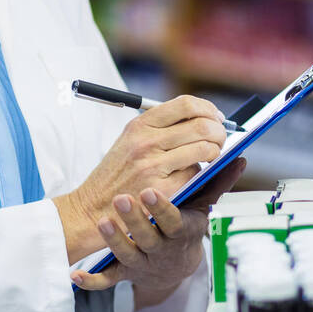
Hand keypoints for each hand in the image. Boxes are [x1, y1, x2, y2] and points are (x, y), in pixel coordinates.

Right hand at [54, 95, 228, 262]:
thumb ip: (160, 127)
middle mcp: (146, 141)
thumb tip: (202, 117)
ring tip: (211, 156)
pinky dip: (198, 174)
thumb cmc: (115, 175)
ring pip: (204, 148)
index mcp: (140, 125)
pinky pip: (195, 174)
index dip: (208, 109)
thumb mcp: (129, 140)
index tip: (216, 117)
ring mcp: (154, 165)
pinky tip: (189, 177)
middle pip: (201, 124)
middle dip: (219, 131)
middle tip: (220, 138)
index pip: (186, 104)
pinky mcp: (162, 190)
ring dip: (215, 152)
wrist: (92, 208)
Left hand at [70, 157, 246, 302]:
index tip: (151, 190)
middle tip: (122, 200)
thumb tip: (239, 158)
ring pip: (127, 255)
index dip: (163, 210)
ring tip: (104, 221)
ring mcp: (142, 262)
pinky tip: (75, 274)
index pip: (174, 222)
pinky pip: (107, 280)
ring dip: (115, 242)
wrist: (174, 265)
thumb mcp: (203, 207)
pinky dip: (92, 280)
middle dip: (136, 222)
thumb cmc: (187, 225)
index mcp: (182, 232)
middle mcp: (162, 249)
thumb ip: (217, 183)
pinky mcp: (124, 273)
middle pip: (149, 238)